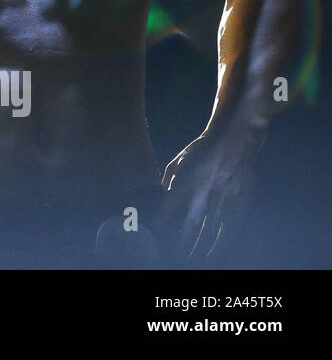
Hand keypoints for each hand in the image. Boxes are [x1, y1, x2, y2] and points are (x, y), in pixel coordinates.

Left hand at [155, 125, 261, 262]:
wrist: (234, 139)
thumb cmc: (203, 150)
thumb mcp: (179, 160)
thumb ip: (168, 179)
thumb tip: (163, 197)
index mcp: (186, 180)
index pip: (169, 207)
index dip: (161, 223)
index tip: (156, 234)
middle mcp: (204, 191)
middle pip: (191, 224)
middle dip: (184, 243)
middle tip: (179, 256)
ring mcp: (224, 197)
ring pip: (213, 230)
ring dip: (205, 247)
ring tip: (198, 258)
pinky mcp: (241, 199)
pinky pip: (232, 225)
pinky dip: (225, 239)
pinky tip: (219, 248)